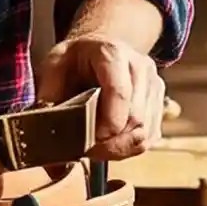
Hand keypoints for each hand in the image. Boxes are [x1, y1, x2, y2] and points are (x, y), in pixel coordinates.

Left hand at [36, 33, 165, 160]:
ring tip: (95, 146)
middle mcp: (140, 67)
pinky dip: (129, 147)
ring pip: (145, 133)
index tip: (87, 142)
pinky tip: (109, 143)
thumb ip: (48, 102)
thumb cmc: (74, 60)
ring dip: (119, 148)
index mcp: (112, 53)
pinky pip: (150, 137)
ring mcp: (154, 85)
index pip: (119, 93)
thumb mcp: (53, 69)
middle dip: (110, 143)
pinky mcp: (159, 104)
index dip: (106, 124)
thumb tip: (48, 158)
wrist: (98, 47)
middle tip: (85, 149)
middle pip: (135, 119)